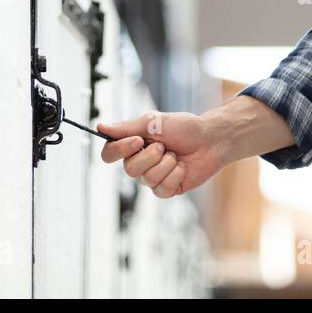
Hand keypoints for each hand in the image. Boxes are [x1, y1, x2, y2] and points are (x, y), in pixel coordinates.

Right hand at [98, 110, 226, 198]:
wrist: (211, 139)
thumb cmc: (184, 127)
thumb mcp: (153, 123)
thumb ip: (126, 128)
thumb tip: (101, 126)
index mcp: (132, 144)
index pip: (109, 153)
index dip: (120, 149)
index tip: (138, 140)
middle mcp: (140, 162)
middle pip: (129, 169)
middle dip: (151, 156)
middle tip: (165, 146)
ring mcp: (153, 177)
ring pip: (147, 179)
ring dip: (166, 164)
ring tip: (175, 155)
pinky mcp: (167, 189)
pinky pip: (162, 189)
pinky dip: (175, 175)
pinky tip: (182, 167)